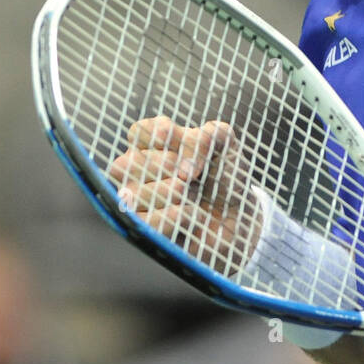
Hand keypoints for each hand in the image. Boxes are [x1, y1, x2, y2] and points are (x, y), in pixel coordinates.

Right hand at [106, 116, 259, 275]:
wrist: (238, 218)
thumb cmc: (225, 178)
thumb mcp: (224, 145)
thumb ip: (208, 135)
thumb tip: (183, 169)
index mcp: (150, 146)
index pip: (138, 132)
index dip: (160, 135)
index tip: (179, 142)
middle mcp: (134, 172)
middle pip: (125, 163)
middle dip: (166, 164)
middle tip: (191, 175)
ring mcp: (134, 203)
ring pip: (131, 193)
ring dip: (173, 192)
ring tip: (193, 196)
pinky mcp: (143, 231)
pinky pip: (145, 221)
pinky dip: (174, 215)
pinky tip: (192, 214)